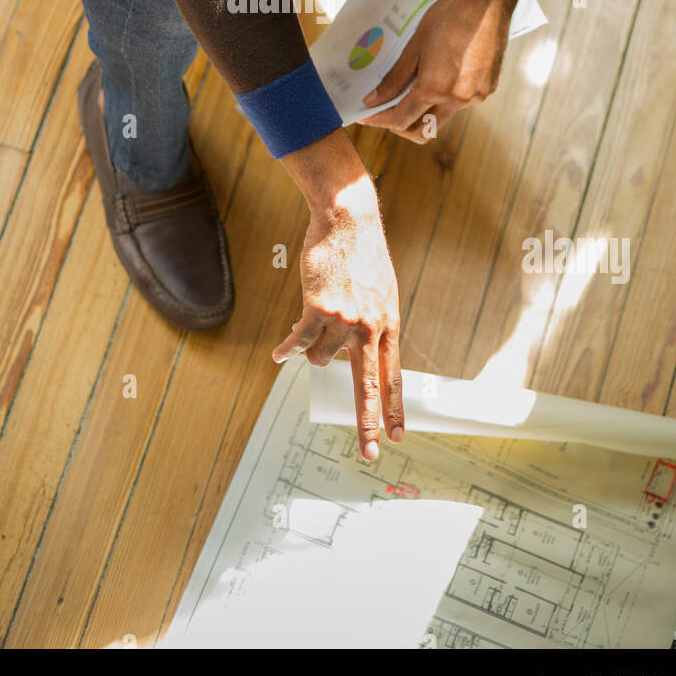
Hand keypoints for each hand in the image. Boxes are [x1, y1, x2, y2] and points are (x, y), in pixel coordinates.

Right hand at [272, 182, 402, 460]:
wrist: (347, 223)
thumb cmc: (363, 256)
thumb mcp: (381, 293)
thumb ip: (372, 326)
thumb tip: (353, 357)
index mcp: (388, 326)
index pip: (393, 377)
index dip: (394, 409)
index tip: (397, 437)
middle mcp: (369, 328)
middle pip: (368, 386)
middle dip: (367, 422)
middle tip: (370, 452)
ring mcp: (344, 321)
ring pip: (321, 358)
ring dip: (312, 350)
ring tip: (314, 323)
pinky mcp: (318, 309)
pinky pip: (299, 342)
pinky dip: (287, 350)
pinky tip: (279, 355)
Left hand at [359, 0, 516, 142]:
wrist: (487, 0)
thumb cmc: (449, 16)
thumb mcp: (415, 46)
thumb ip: (394, 78)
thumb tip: (374, 99)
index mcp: (436, 88)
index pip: (401, 119)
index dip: (380, 120)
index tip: (367, 115)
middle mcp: (458, 99)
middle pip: (423, 130)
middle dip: (401, 127)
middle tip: (386, 112)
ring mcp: (476, 96)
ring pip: (443, 116)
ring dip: (424, 111)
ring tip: (410, 91)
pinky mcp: (488, 88)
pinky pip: (460, 103)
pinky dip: (445, 98)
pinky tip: (438, 77)